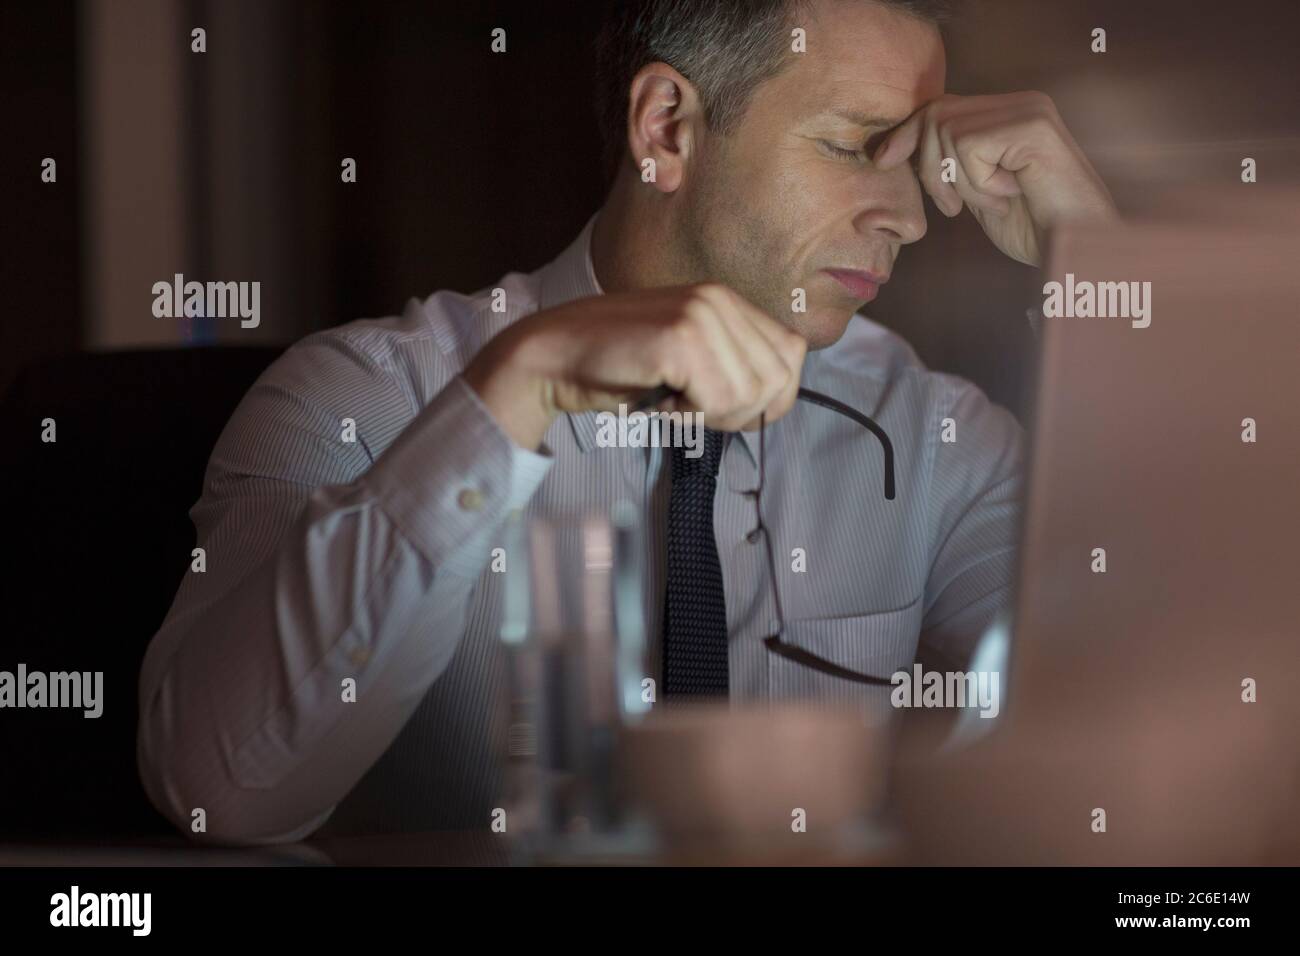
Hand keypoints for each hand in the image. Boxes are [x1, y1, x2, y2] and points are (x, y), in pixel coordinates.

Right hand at [462, 284, 806, 450]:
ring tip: (672, 400)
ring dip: (711, 416)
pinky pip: (717, 401)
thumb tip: (780, 398)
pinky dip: (689, 416)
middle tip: (692, 407)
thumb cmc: (620, 368)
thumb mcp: (692, 361)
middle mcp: (719, 299)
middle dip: (740, 412)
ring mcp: (701, 314)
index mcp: (727, 300)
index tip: (718, 404)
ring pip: (751, 395)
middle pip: (779, 381)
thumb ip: (737, 367)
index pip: (793, 357)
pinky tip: (659, 401)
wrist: (555, 356)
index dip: (766, 397)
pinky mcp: (680, 337)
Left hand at [872, 91, 1118, 265]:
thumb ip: (950, 165)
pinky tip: (1009, 194)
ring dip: (959, 182)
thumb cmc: (1032, 227)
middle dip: (930, 167)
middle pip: (937, 115)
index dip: (907, 133)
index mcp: (1009, 113)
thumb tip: (896, 149)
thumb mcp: (977, 192)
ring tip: (994, 201)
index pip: (941, 108)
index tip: (882, 160)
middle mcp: (1021, 103)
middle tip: (953, 207)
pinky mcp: (1032, 127)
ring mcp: (1029, 110)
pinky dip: (979, 183)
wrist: (1074, 250)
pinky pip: (970, 148)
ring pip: (949, 133)